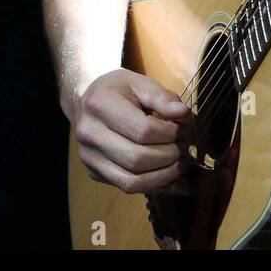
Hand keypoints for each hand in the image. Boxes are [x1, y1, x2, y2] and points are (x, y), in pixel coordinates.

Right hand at [72, 68, 197, 195]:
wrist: (85, 101)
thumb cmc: (118, 89)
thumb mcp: (140, 82)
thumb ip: (163, 97)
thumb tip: (184, 114)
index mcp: (100, 106)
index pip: (143, 130)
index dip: (170, 133)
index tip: (184, 128)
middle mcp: (90, 135)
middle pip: (137, 159)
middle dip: (169, 156)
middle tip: (184, 146)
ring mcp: (90, 158)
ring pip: (132, 182)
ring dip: (165, 177)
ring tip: (181, 163)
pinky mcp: (94, 173)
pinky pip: (127, 188)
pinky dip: (156, 187)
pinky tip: (175, 182)